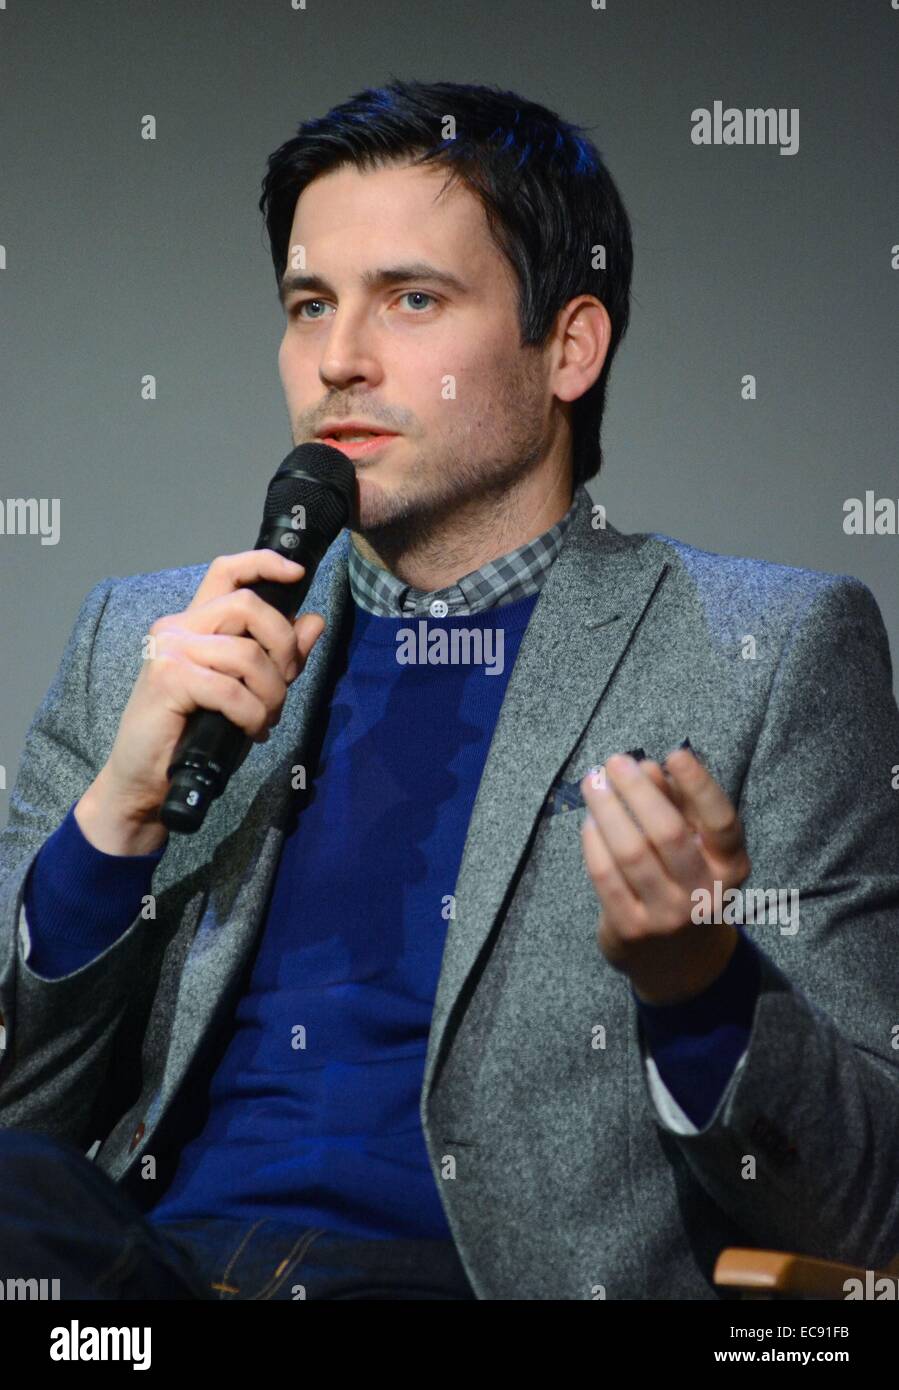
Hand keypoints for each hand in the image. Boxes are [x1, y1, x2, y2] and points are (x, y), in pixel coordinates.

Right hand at [75, 550, 325, 854]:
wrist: (146, 782)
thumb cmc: (194, 736)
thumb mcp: (247, 690)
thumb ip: (277, 656)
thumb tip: (314, 622)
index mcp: (195, 624)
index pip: (227, 571)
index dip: (264, 564)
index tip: (298, 575)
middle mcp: (178, 627)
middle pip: (248, 606)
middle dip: (283, 646)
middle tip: (285, 684)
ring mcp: (169, 650)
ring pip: (247, 653)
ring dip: (272, 693)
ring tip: (266, 719)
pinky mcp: (168, 679)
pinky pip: (232, 689)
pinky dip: (252, 714)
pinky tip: (251, 731)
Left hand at [580, 748, 750, 1003]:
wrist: (680, 964)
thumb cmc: (687, 885)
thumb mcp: (697, 848)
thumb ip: (678, 806)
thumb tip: (649, 767)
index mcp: (731, 868)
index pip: (722, 823)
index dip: (700, 786)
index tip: (675, 753)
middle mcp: (703, 895)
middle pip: (667, 833)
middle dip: (637, 790)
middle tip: (614, 762)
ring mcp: (666, 917)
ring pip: (631, 853)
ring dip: (607, 810)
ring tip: (593, 784)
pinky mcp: (630, 930)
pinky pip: (605, 877)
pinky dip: (594, 842)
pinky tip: (589, 821)